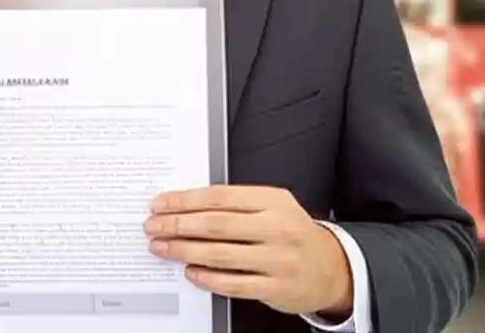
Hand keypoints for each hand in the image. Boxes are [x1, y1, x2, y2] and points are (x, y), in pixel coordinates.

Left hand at [145, 185, 353, 319]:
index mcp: (273, 201)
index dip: (184, 201)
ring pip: (220, 255)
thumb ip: (235, 204)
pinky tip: (190, 272)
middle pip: (215, 225)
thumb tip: (183, 207)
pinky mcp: (277, 288)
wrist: (331, 268)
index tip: (159, 204)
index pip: (219, 197)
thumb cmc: (290, 232)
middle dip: (177, 225)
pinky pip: (233, 284)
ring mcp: (279, 260)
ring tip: (163, 247)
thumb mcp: (272, 206)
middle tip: (153, 227)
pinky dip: (207, 278)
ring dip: (185, 251)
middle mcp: (278, 228)